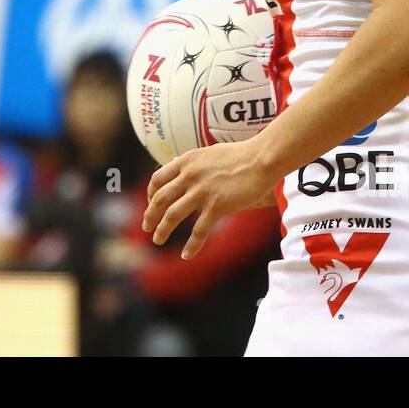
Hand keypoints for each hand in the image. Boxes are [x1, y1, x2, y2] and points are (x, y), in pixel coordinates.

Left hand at [142, 139, 275, 259]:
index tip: (150, 203)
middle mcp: (189, 176)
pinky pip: (199, 230)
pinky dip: (191, 245)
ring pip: (173, 215)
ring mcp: (201, 191)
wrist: (262, 159)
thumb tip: (178, 164)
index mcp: (186, 161)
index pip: (158, 178)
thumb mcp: (210, 152)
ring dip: (162, 230)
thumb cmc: (241, 155)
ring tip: (157, 240)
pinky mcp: (217, 206)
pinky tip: (186, 255)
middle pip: (160, 199)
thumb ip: (193, 162)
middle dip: (150, 215)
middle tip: (146, 227)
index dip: (150, 193)